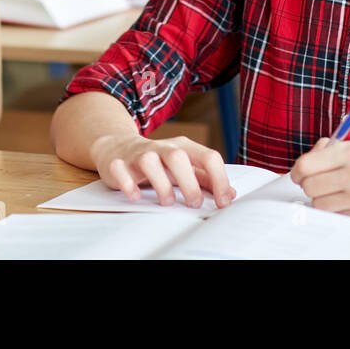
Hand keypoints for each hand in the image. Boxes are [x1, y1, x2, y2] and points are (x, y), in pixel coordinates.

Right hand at [91, 134, 233, 208]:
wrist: (119, 147)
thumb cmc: (158, 161)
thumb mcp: (184, 166)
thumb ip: (205, 178)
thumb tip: (230, 194)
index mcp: (184, 147)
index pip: (208, 157)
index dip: (219, 180)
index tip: (223, 202)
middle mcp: (162, 148)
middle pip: (179, 157)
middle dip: (189, 183)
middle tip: (194, 203)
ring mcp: (139, 154)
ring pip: (149, 161)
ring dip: (160, 184)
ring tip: (167, 202)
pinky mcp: (118, 163)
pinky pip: (121, 170)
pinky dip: (128, 184)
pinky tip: (136, 196)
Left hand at [290, 138, 349, 223]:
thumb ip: (338, 151)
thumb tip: (311, 155)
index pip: (306, 165)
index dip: (298, 171)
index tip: (300, 174)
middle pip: (309, 186)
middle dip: (311, 186)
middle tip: (323, 184)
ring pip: (319, 205)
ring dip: (324, 201)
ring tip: (340, 194)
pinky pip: (338, 217)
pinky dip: (340, 212)